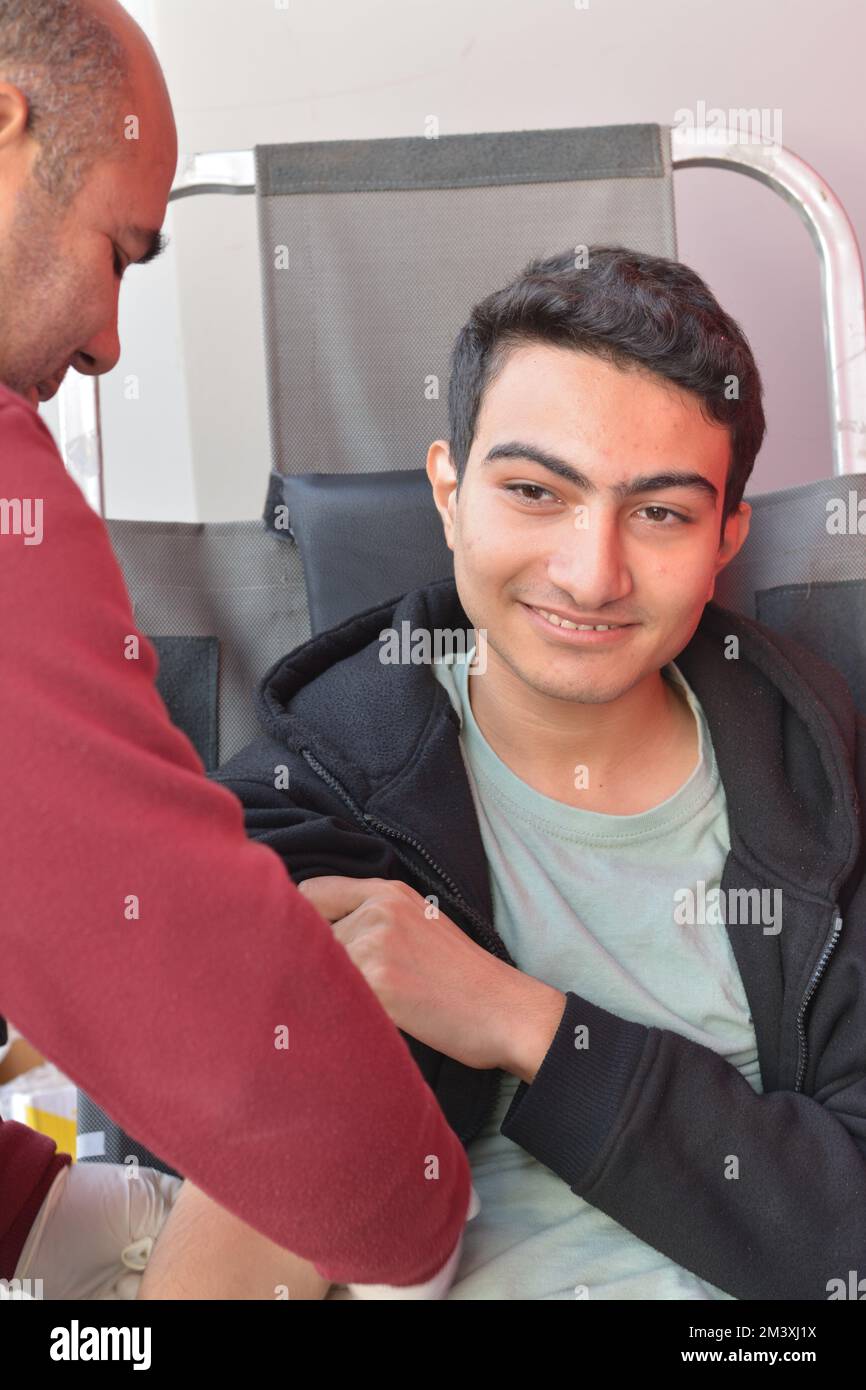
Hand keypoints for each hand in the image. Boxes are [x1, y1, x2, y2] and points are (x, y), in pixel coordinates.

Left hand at [297, 875, 564, 1079]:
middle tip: (326, 991)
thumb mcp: (420, 926)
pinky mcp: (378, 979)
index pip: (311, 893)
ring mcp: (377, 940)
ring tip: (355, 1011)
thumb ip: (372, 921)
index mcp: (388, 891)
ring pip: (316, 967)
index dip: (298, 925)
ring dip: (323, 991)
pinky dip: (335, 1011)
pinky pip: (331, 994)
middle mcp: (378, 907)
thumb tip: (314, 940)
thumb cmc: (462, 981)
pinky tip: (359, 1023)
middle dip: (308, 964)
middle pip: (305, 934)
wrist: (506, 1011)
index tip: (301, 953)